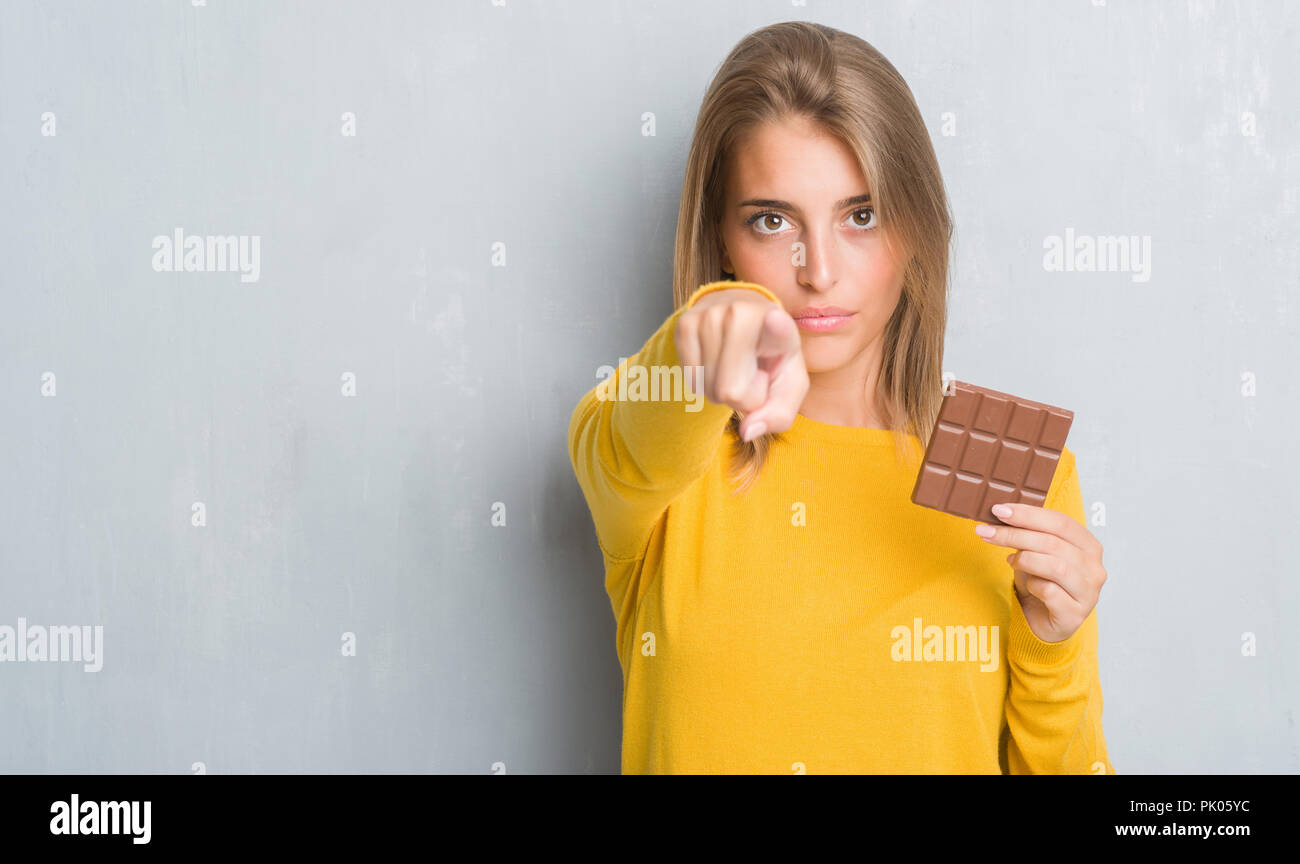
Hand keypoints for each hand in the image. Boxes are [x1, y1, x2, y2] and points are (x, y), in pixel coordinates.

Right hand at [675, 288, 808, 440]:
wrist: (743, 316)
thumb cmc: (771, 356)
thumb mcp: (788, 386)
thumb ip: (778, 414)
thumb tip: (747, 431)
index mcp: (780, 326)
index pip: (777, 328)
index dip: (777, 327)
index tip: (774, 319)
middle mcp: (742, 314)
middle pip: (730, 392)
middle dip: (742, 397)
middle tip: (750, 372)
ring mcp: (709, 316)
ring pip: (708, 389)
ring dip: (721, 390)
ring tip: (734, 365)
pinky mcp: (685, 325)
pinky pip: (690, 381)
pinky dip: (703, 382)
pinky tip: (716, 361)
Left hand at [974, 502, 1106, 642]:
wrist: (1044, 622)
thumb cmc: (1042, 583)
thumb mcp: (1036, 553)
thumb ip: (1029, 534)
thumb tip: (1001, 513)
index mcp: (1088, 545)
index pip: (1060, 522)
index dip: (1028, 514)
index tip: (999, 510)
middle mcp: (1094, 567)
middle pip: (1053, 542)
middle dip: (1015, 534)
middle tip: (986, 531)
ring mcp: (1088, 592)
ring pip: (1054, 566)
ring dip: (1024, 559)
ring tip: (1009, 560)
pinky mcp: (1075, 614)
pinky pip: (1050, 592)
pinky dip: (1033, 585)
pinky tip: (1027, 585)